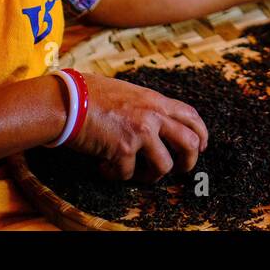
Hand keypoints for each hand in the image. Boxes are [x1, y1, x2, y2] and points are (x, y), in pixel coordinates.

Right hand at [68, 74, 208, 182]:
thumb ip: (147, 107)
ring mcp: (140, 133)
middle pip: (190, 143)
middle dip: (188, 162)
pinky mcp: (123, 150)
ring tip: (133, 173)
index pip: (191, 116)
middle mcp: (153, 115)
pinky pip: (128, 174)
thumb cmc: (91, 95)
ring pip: (163, 166)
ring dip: (148, 176)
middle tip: (177, 170)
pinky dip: (114, 175)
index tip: (202, 147)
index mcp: (155, 100)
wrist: (68, 101)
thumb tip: (159, 126)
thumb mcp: (129, 93)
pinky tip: (102, 166)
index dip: (201, 133)